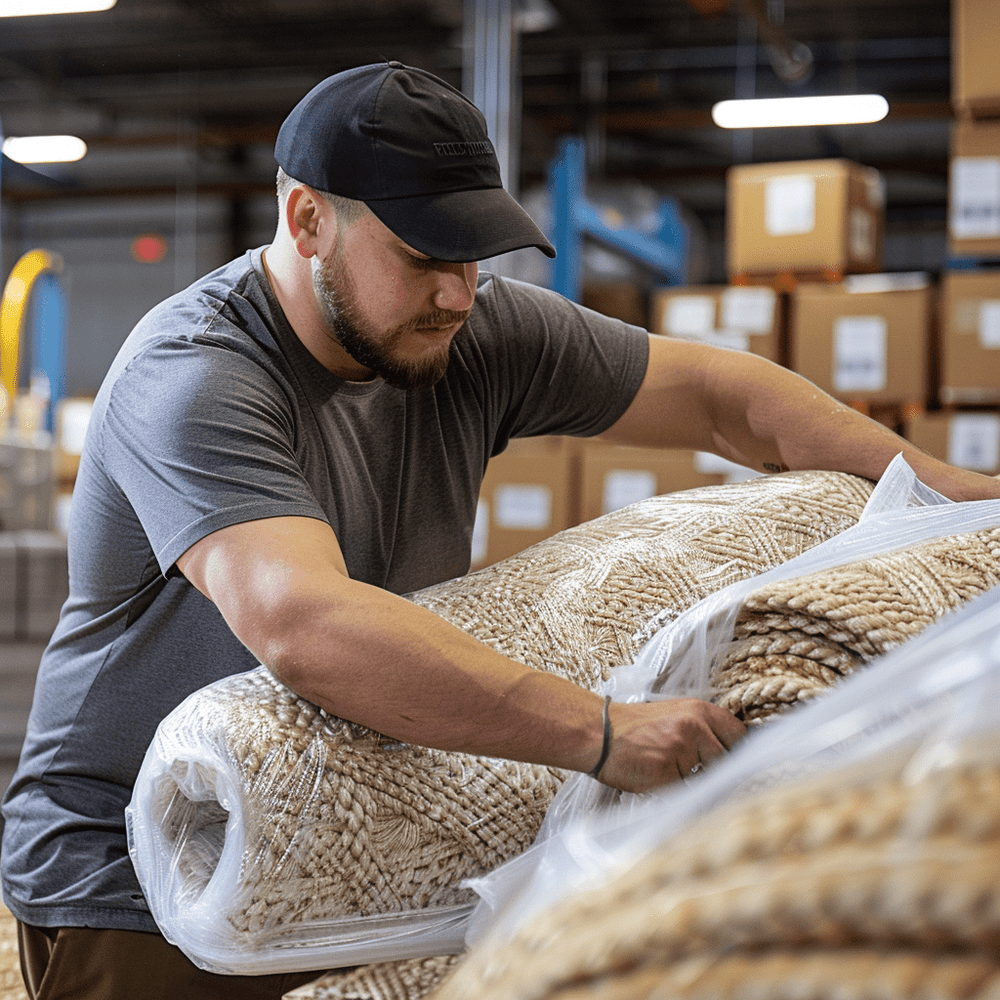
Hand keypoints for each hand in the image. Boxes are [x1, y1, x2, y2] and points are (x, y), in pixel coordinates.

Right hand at [595, 698, 745, 792]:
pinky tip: (658, 777)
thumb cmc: (636, 728)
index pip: (740, 735)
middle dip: (717, 771)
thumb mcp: (675, 716)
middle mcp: (695, 726)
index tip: (736, 763)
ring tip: (669, 770)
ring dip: (695, 782)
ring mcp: (682, 749)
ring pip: (708, 778)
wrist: (600, 733)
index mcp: (700, 710)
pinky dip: (676, 791)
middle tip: (696, 772)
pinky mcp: (668, 771)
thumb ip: (704, 731)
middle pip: (728, 760)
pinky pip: (686, 791)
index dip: (739, 753)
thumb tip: (733, 757)